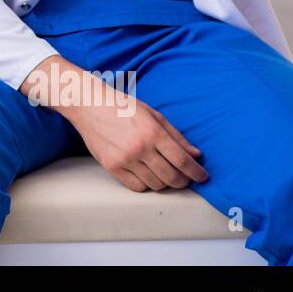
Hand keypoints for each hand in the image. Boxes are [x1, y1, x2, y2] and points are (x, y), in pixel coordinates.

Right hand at [21, 55, 207, 190]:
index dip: (196, 172)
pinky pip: (137, 186)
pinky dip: (147, 185)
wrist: (90, 105)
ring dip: (165, 183)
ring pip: (155, 184)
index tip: (202, 176)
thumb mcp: (154, 115)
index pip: (182, 160)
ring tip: (166, 174)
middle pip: (171, 177)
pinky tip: (149, 175)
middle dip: (184, 181)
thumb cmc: (122, 107)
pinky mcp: (112, 167)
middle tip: (187, 178)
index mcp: (152, 132)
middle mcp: (139, 148)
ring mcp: (124, 159)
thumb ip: (176, 136)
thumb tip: (196, 155)